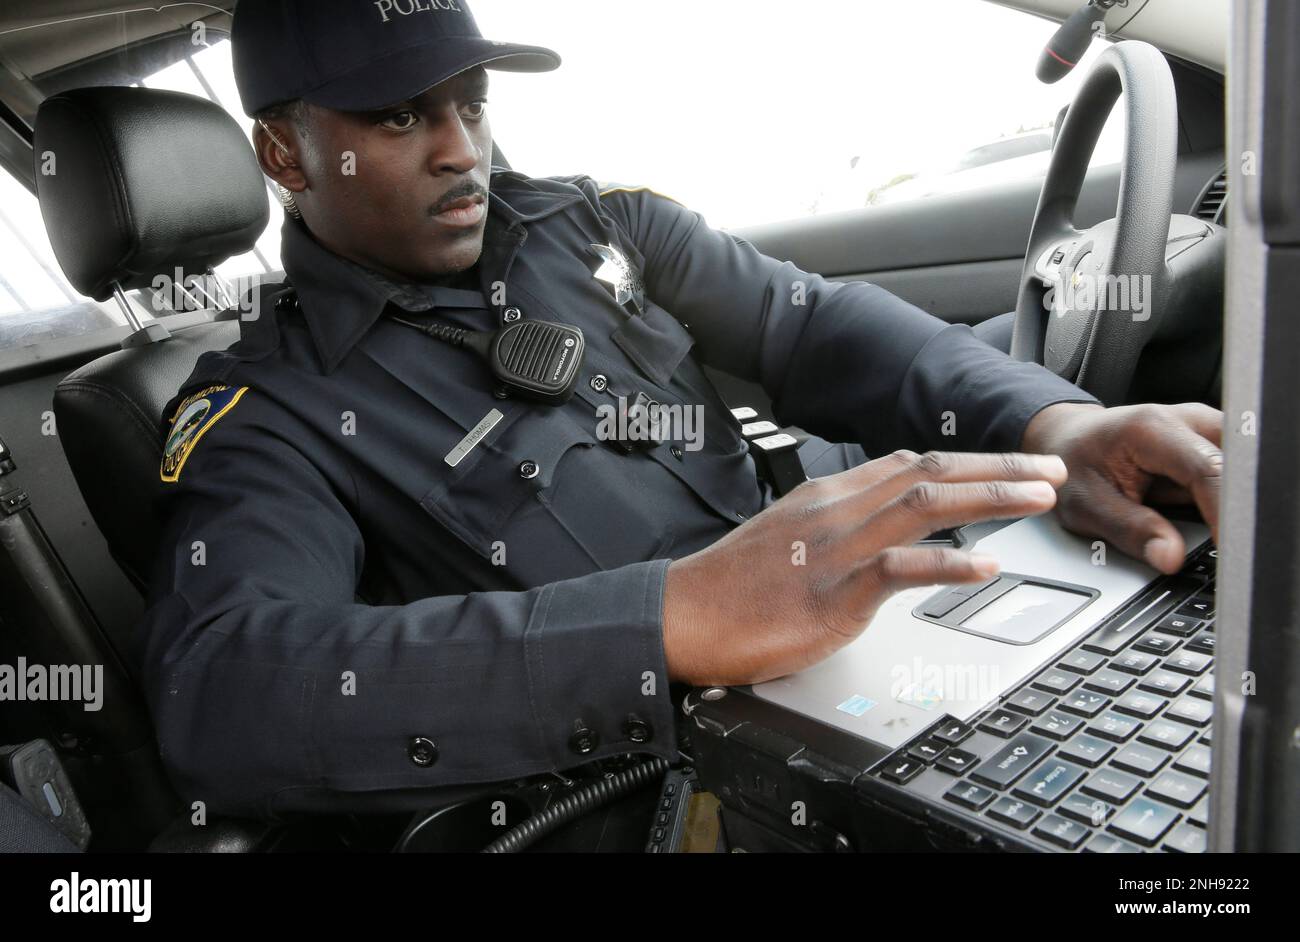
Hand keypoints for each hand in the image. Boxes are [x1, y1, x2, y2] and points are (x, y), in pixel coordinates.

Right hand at [662, 450, 1066, 685]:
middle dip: (998, 467)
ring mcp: (835, 547)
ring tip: (1039, 498)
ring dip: (990, 497)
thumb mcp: (789, 540)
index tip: (1012, 464)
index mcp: (827, 496)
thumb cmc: (731, 587)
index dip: (969, 460)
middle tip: (1051, 469)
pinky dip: (948, 562)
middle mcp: (836, 511)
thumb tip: (881, 538)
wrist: (682, 614)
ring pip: (925, 504)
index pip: (909, 463)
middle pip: (930, 471)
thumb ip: (838, 531)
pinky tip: (984, 564)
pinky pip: (899, 567)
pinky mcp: (831, 591)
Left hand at [1021, 402, 1222, 573]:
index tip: (1229, 548)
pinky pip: (1231, 474)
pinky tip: (1203, 513)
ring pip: (1240, 470)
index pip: (1208, 472)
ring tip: (1200, 523)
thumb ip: (1130, 531)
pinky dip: (1223, 499)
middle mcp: (1187, 421)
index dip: (1224, 514)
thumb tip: (1171, 557)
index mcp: (1153, 430)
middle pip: (1237, 466)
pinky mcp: (1211, 443)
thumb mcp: (1087, 504)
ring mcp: (1203, 429)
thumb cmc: (1075, 466)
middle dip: (1237, 508)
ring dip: (1230, 503)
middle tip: (1225, 543)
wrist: (1070, 438)